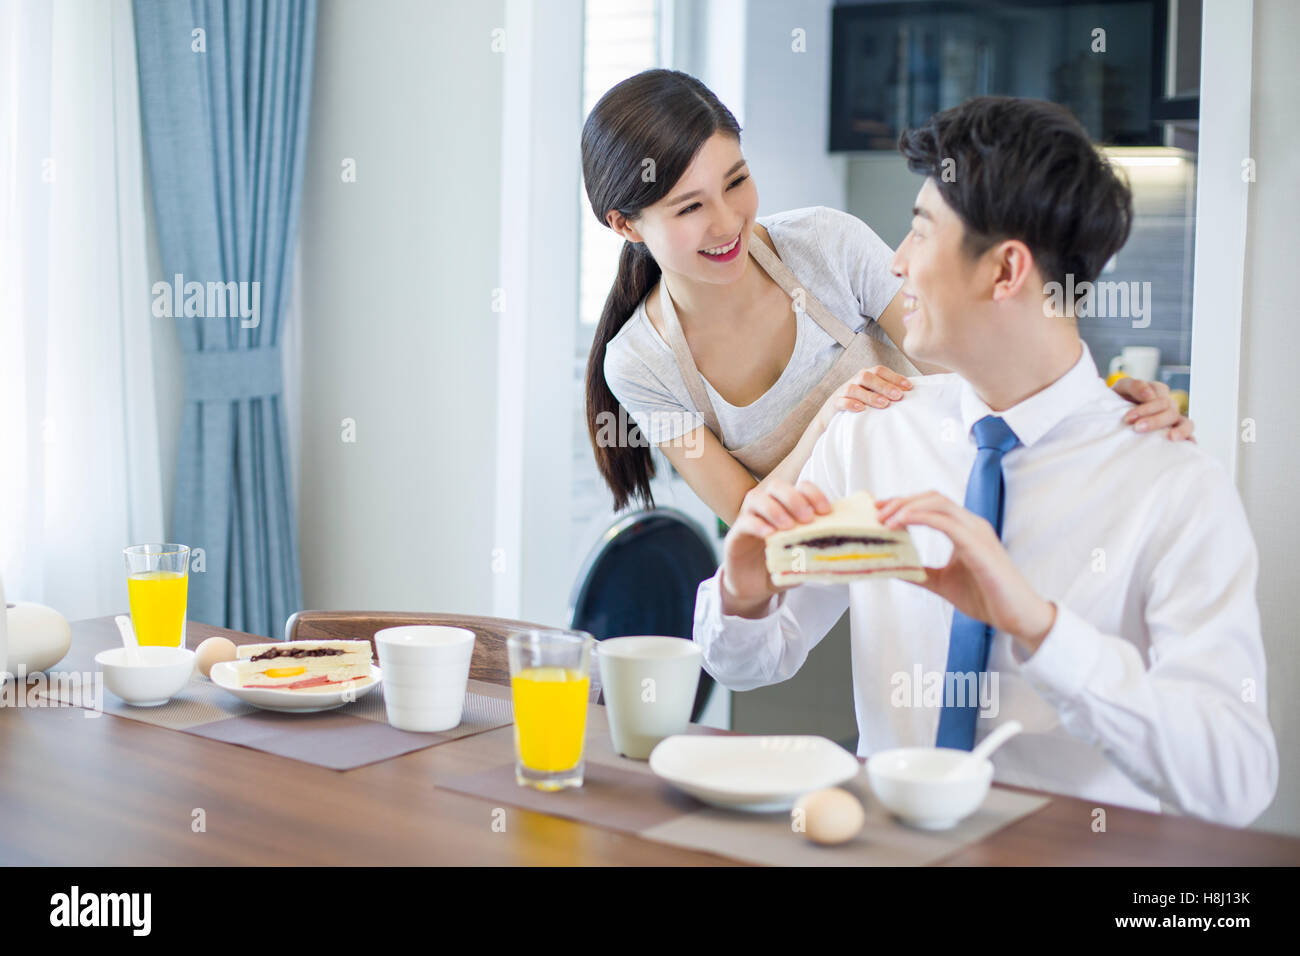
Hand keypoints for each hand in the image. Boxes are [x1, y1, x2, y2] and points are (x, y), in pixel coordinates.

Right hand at [720, 480, 831, 616]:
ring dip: (775, 509)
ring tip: (788, 527)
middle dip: (794, 498)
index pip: (800, 487)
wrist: (754, 589)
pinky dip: (757, 525)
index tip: (826, 511)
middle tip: (807, 518)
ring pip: (757, 498)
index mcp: (786, 508)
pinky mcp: (735, 535)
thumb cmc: (781, 567)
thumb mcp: (804, 557)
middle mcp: (766, 508)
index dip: (814, 494)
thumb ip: (817, 548)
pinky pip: (744, 521)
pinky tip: (769, 535)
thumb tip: (840, 546)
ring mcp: (748, 519)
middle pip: (777, 486)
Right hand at [815, 365, 912, 429]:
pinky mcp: (834, 403)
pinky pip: (841, 401)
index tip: (908, 387)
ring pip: (854, 388)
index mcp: (866, 376)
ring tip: (884, 404)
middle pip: (867, 376)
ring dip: (870, 395)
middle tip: (898, 396)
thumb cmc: (859, 404)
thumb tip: (910, 393)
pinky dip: (850, 404)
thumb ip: (886, 392)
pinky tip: (861, 409)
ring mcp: (843, 391)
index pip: (880, 371)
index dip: (894, 377)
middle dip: (884, 386)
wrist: (831, 415)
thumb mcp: (872, 395)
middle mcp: (855, 381)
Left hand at [876, 491, 1056, 649]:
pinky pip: (947, 523)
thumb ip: (920, 573)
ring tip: (885, 520)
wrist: (1016, 616)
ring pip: (939, 503)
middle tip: (876, 513)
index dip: (904, 503)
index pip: (931, 504)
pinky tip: (902, 524)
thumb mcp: (942, 583)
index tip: (879, 511)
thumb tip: (893, 569)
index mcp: (965, 529)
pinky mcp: (979, 546)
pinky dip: (921, 518)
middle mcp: (971, 525)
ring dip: (908, 507)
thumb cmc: (986, 597)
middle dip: (901, 501)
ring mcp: (977, 532)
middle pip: (932, 497)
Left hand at [1111, 377, 1195, 441]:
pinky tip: (1188, 446)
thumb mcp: (1122, 388)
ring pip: (1186, 422)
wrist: (1112, 415)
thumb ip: (1134, 386)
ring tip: (1171, 437)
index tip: (1127, 419)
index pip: (1160, 395)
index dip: (1145, 407)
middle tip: (1137, 428)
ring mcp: (1174, 419)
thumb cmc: (1118, 400)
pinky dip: (1190, 440)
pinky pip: (1190, 436)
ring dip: (1180, 430)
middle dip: (1154, 420)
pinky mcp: (1175, 432)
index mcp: (1157, 391)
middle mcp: (1169, 404)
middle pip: (1170, 410)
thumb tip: (1149, 396)